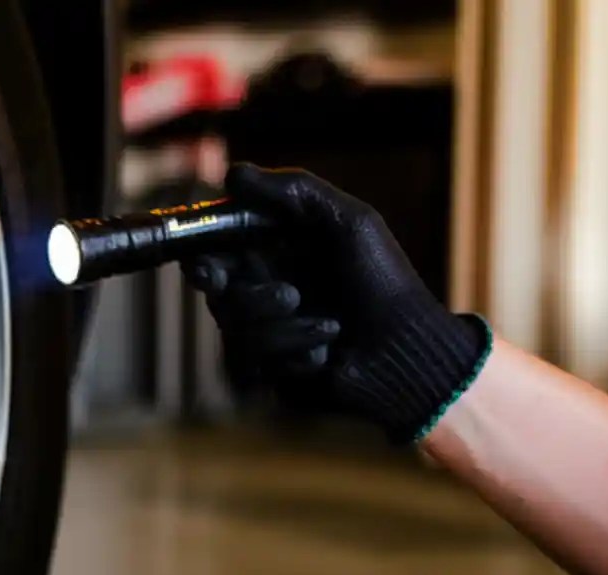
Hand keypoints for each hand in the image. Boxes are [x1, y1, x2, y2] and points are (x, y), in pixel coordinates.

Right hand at [184, 163, 490, 441]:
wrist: (406, 348)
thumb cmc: (383, 279)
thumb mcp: (348, 221)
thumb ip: (294, 190)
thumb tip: (233, 174)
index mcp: (271, 248)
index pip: (212, 248)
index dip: (200, 255)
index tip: (209, 266)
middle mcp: (259, 286)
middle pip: (216, 292)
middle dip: (252, 297)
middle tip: (290, 295)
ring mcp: (263, 328)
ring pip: (237, 329)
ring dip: (289, 328)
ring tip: (334, 325)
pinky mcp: (270, 367)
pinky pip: (257, 363)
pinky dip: (297, 354)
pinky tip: (329, 352)